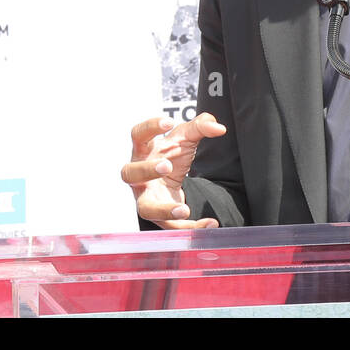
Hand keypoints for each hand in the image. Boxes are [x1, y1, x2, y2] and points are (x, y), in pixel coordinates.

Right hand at [121, 112, 227, 228]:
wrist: (170, 179)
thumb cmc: (171, 154)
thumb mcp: (186, 138)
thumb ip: (202, 126)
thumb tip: (219, 128)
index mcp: (144, 150)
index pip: (138, 135)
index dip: (149, 128)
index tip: (167, 122)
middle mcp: (139, 176)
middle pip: (130, 173)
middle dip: (147, 170)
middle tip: (167, 165)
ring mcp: (146, 197)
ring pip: (144, 208)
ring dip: (162, 209)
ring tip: (184, 210)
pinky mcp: (159, 215)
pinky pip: (170, 225)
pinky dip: (190, 227)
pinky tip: (209, 223)